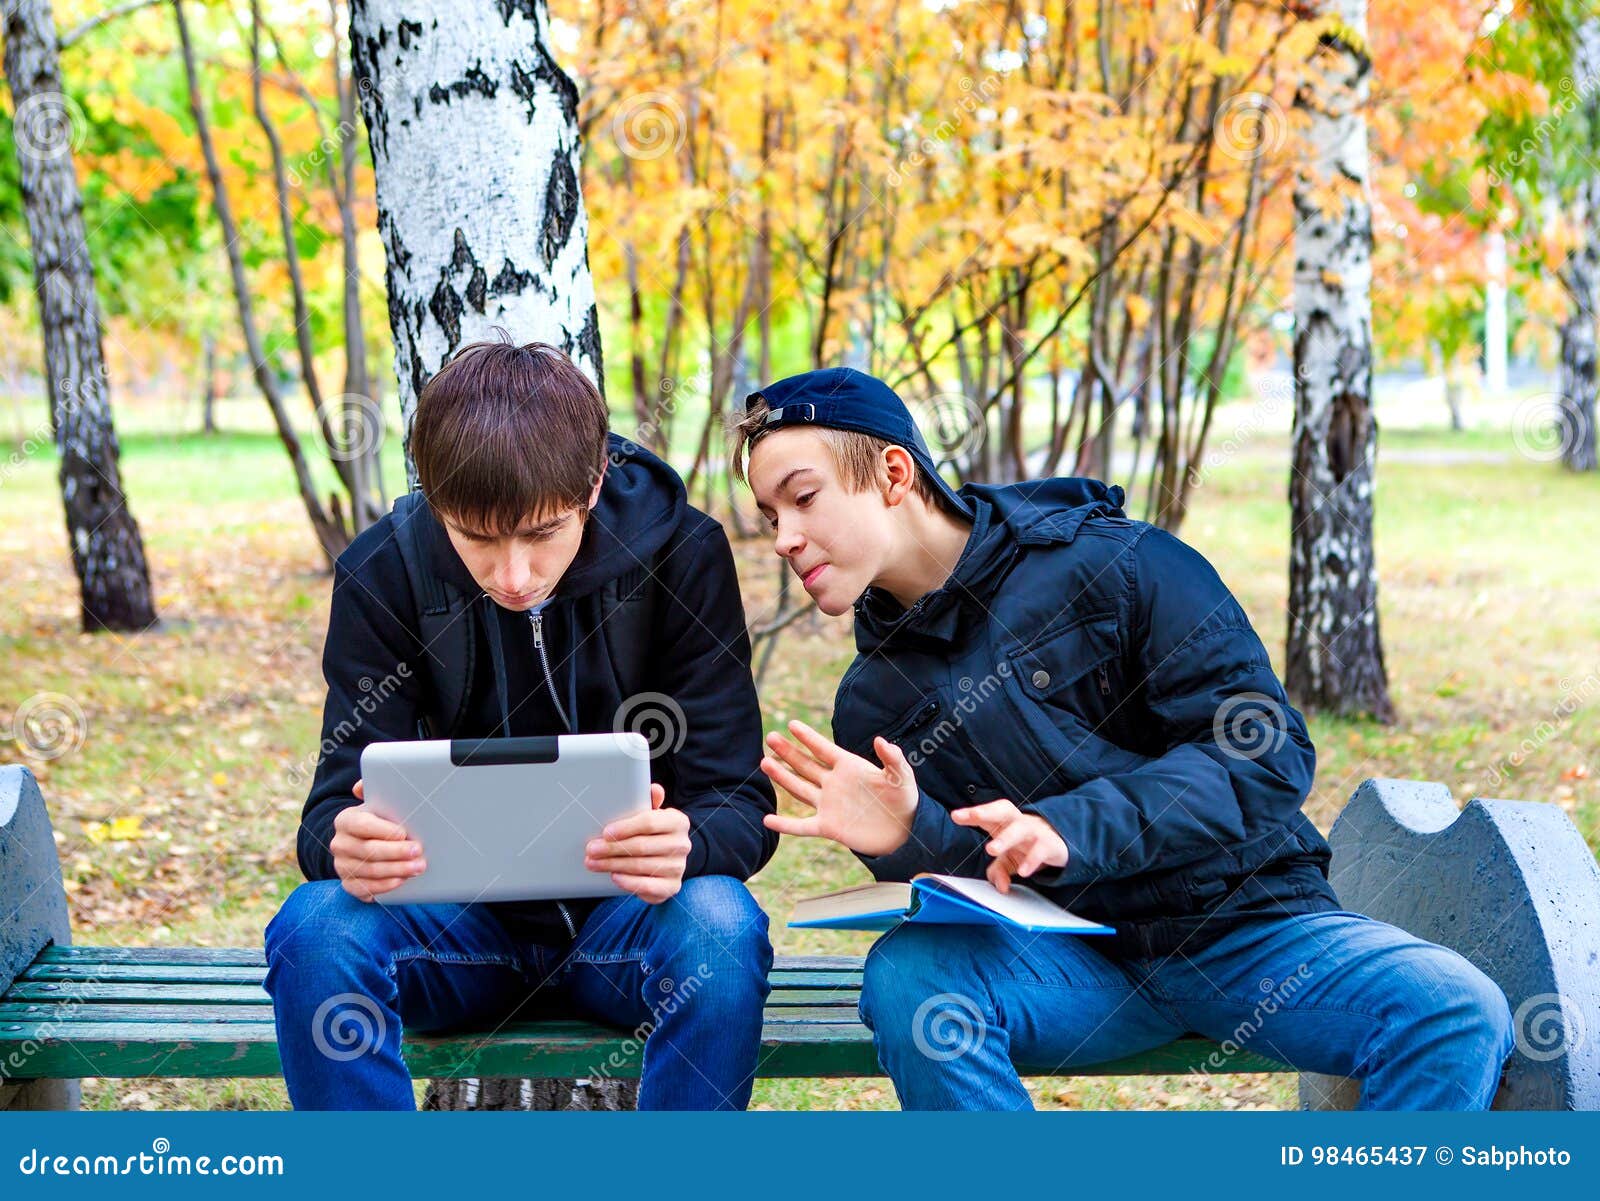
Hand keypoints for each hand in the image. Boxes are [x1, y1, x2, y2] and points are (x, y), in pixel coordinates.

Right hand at [332, 779, 426, 901]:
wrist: (362, 843)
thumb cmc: (378, 821)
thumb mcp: (376, 804)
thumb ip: (372, 790)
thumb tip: (360, 786)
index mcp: (346, 820)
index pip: (362, 825)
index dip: (383, 830)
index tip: (403, 833)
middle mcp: (340, 844)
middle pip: (368, 850)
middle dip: (396, 852)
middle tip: (418, 851)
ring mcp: (342, 866)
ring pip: (370, 870)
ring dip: (396, 870)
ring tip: (417, 867)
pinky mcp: (349, 884)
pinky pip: (366, 888)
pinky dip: (385, 885)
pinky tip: (401, 880)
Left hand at [584, 783, 689, 903]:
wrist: (669, 858)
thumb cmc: (654, 833)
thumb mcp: (652, 815)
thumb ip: (649, 802)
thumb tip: (654, 789)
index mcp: (678, 821)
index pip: (649, 823)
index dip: (625, 828)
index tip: (605, 832)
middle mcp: (682, 844)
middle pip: (641, 846)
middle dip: (612, 848)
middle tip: (591, 849)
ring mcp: (678, 867)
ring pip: (641, 866)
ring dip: (613, 865)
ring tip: (594, 863)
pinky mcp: (672, 886)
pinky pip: (648, 886)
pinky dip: (628, 882)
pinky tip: (614, 876)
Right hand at [759, 720, 917, 856]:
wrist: (904, 831)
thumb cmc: (904, 799)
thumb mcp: (901, 776)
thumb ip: (892, 758)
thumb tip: (882, 740)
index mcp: (849, 767)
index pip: (823, 749)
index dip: (808, 737)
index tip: (791, 724)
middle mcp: (834, 783)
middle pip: (805, 765)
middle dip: (788, 752)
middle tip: (770, 737)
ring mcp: (829, 805)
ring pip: (799, 788)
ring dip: (782, 776)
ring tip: (764, 762)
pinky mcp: (828, 827)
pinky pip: (802, 826)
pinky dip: (785, 825)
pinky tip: (767, 819)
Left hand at [950, 798, 1067, 892]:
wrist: (1059, 844)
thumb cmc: (1026, 846)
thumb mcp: (1009, 860)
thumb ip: (998, 871)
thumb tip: (1000, 887)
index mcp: (1004, 823)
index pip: (987, 814)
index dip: (972, 813)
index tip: (956, 816)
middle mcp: (1018, 822)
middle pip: (1003, 810)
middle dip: (987, 811)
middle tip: (973, 816)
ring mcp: (1035, 831)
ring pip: (1020, 829)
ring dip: (1006, 838)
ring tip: (991, 850)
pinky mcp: (1050, 844)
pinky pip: (1040, 850)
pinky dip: (1031, 860)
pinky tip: (1022, 872)